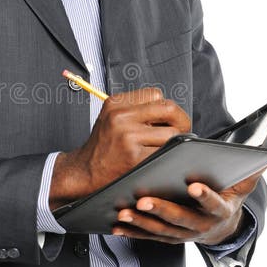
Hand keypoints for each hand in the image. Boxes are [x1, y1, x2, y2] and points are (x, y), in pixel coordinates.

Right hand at [49, 87, 191, 210]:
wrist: (84, 172)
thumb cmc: (103, 146)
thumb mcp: (111, 118)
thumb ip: (136, 109)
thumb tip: (172, 112)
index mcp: (115, 103)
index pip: (156, 94)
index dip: (165, 108)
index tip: (166, 120)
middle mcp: (120, 116)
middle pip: (169, 109)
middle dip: (181, 121)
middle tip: (180, 132)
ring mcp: (127, 136)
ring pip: (172, 133)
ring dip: (174, 142)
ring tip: (163, 148)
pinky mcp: (134, 157)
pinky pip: (165, 152)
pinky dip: (168, 156)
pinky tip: (158, 159)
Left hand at [111, 170, 264, 246]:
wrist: (222, 226)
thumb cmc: (228, 195)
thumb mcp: (244, 184)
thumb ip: (252, 169)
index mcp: (220, 211)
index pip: (212, 204)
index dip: (204, 196)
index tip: (193, 185)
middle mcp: (201, 226)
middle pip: (180, 219)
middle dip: (161, 210)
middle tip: (143, 199)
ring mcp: (183, 234)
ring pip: (160, 230)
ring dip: (141, 222)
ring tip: (123, 211)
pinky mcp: (168, 237)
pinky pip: (148, 236)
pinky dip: (132, 231)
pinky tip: (116, 225)